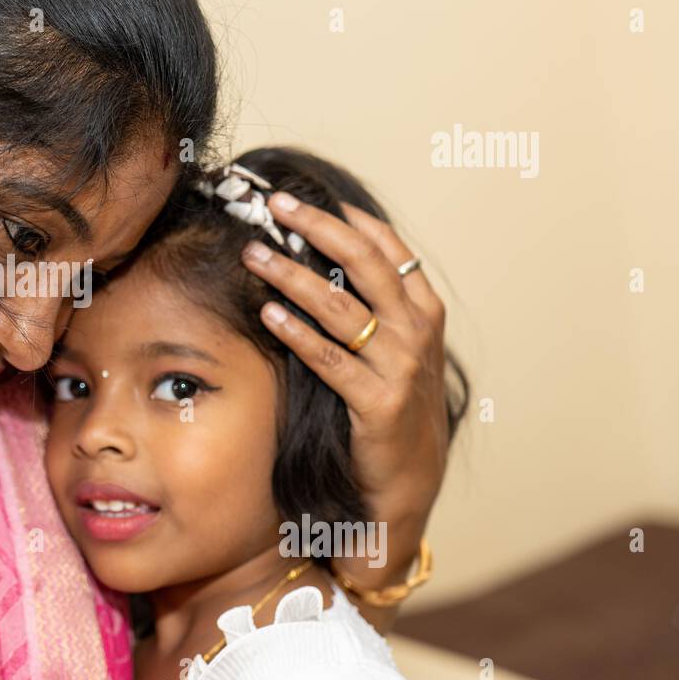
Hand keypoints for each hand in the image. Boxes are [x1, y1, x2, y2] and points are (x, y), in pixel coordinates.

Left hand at [241, 192, 450, 596]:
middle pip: (364, 263)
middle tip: (275, 204)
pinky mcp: (379, 404)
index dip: (344, 218)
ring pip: (342, 307)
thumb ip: (369, 306)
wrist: (407, 483)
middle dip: (317, 228)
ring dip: (292, 276)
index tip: (302, 195)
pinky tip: (268, 313)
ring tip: (254, 254)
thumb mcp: (393, 350)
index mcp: (424, 312)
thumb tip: (320, 257)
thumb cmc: (390, 409)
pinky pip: (331, 360)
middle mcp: (418, 333)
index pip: (387, 248)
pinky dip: (298, 334)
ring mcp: (401, 368)